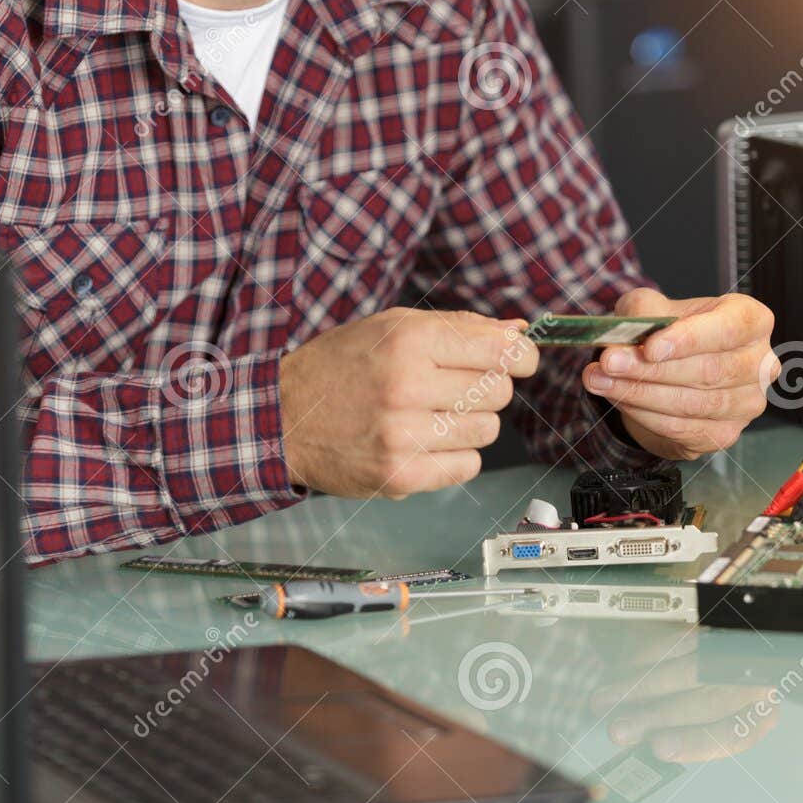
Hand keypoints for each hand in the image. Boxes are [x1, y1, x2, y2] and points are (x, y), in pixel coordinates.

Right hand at [279, 307, 538, 497]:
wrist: (281, 418)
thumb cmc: (339, 366)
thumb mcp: (391, 327)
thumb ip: (458, 326)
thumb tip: (518, 332)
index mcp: (408, 341)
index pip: (500, 350)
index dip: (521, 356)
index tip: (519, 361)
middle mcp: (407, 386)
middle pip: (499, 392)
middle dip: (487, 388)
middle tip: (454, 388)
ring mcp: (403, 436)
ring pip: (487, 431)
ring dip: (470, 424)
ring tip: (432, 416)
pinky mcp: (400, 476)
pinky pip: (466, 467)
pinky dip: (454, 456)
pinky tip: (424, 442)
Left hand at [581, 288, 778, 461]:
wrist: (670, 368)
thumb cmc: (671, 332)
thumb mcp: (653, 306)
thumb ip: (642, 312)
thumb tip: (625, 336)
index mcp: (751, 320)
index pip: (730, 328)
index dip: (689, 339)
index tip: (650, 347)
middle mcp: (759, 363)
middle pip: (708, 371)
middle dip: (650, 369)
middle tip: (608, 362)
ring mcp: (747, 403)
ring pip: (692, 404)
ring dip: (639, 394)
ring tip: (600, 379)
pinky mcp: (725, 433)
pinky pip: (681, 428)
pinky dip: (643, 414)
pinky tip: (618, 398)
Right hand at [589, 640, 777, 762]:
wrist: (740, 649)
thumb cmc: (721, 695)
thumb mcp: (712, 722)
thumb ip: (685, 735)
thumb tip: (642, 749)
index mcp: (758, 717)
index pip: (731, 736)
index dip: (693, 743)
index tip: (658, 748)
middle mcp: (753, 684)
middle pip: (706, 703)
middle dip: (656, 717)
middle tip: (621, 729)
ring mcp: (735, 654)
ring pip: (687, 671)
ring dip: (640, 687)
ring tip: (607, 699)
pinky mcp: (715, 628)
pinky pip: (679, 640)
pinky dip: (646, 656)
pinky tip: (624, 669)